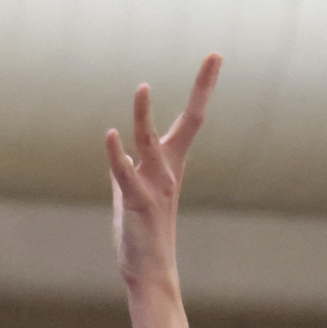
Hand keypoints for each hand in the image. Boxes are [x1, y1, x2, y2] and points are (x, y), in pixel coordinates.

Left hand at [106, 53, 219, 291]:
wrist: (149, 272)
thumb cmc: (142, 235)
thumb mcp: (133, 195)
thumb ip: (127, 173)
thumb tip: (120, 158)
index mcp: (171, 165)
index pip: (191, 119)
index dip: (203, 87)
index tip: (216, 56)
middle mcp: (169, 170)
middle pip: (189, 123)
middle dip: (201, 89)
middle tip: (216, 55)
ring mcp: (155, 186)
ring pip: (150, 144)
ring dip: (144, 116)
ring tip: (141, 89)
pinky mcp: (136, 203)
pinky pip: (125, 175)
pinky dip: (116, 156)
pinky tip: (110, 136)